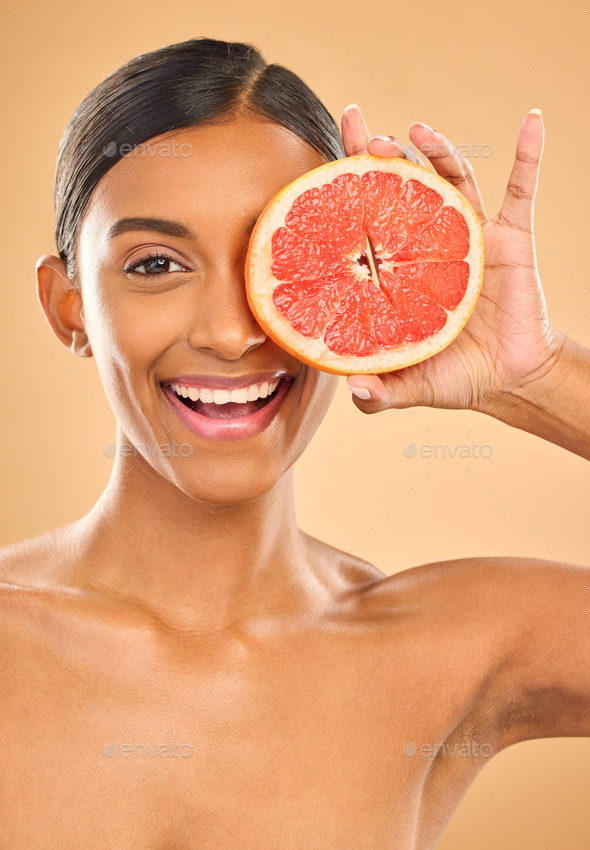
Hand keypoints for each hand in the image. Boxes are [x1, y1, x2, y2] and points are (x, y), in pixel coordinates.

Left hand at [341, 104, 564, 413]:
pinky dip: (529, 156)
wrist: (509, 380)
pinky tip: (530, 122)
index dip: (350, 181)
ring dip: (438, 150)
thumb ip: (381, 394)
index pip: (368, 215)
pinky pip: (522, 191)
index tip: (329, 151)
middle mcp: (431, 243)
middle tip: (367, 134)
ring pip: (454, 180)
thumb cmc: (454, 377)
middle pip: (405, 185)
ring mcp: (470, 236)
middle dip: (385, 154)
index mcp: (400, 269)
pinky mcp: (512, 240)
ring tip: (417, 130)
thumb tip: (354, 391)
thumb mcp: (410, 387)